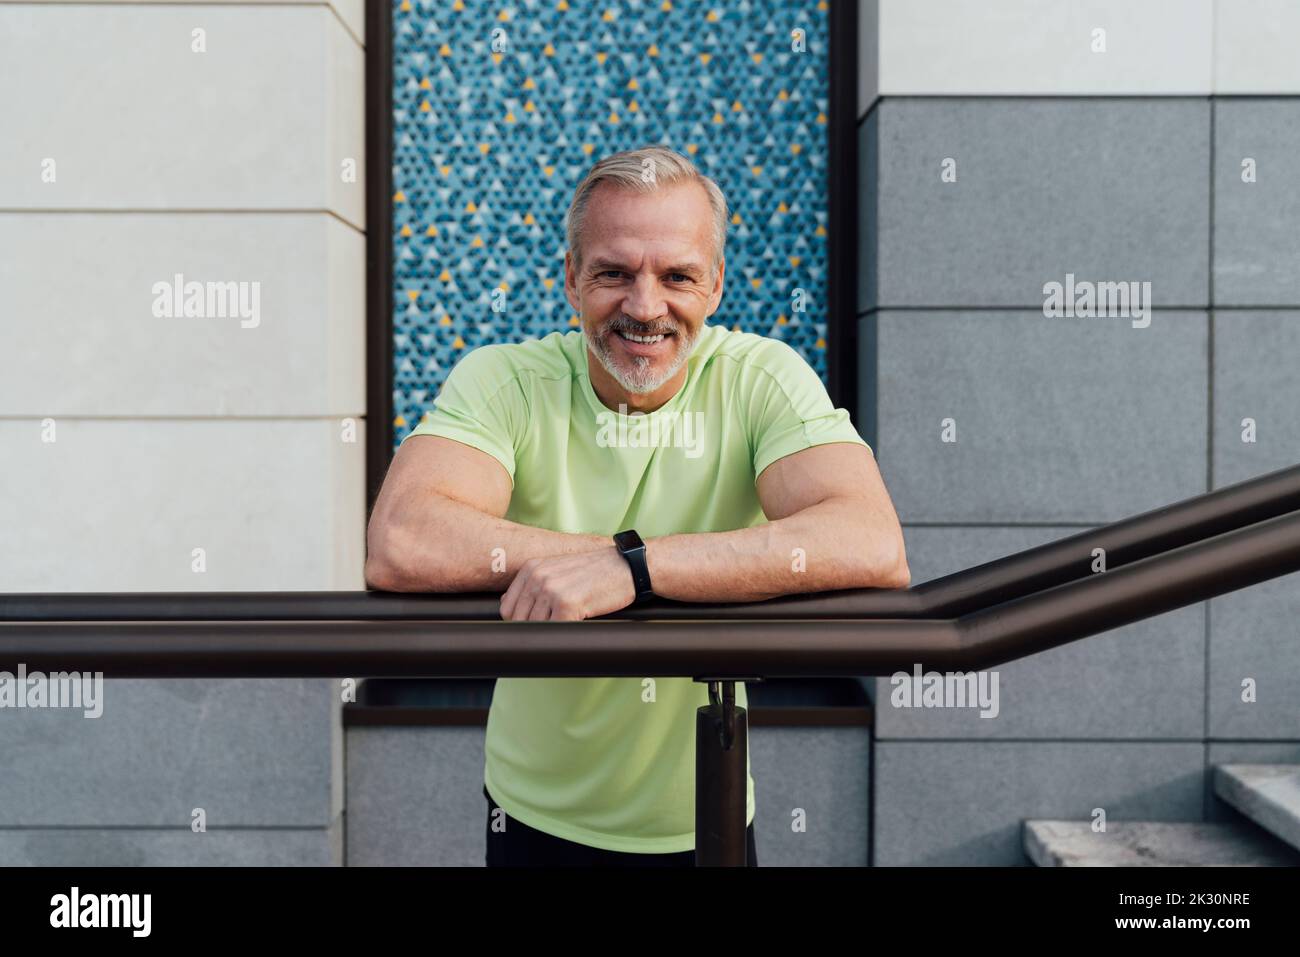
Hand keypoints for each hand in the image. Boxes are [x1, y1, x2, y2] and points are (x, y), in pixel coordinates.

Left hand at [499, 547, 636, 620]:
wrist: (626, 566)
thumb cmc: (594, 571)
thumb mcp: (557, 569)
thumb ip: (533, 585)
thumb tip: (511, 609)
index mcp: (531, 568)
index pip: (507, 607)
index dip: (519, 622)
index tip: (534, 625)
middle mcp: (538, 577)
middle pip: (519, 621)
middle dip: (534, 629)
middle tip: (554, 627)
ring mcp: (552, 590)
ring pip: (536, 628)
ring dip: (552, 632)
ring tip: (569, 623)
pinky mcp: (568, 604)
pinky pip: (555, 632)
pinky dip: (565, 633)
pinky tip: (578, 623)